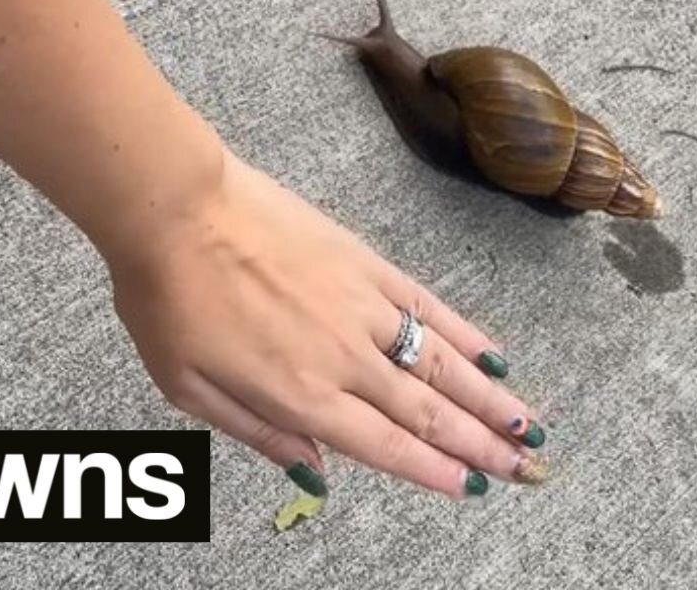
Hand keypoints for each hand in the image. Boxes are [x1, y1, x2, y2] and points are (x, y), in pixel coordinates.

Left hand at [109, 152, 546, 497]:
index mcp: (299, 395)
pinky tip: (494, 356)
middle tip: (526, 468)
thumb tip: (315, 475)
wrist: (177, 208)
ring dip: (489, 399)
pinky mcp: (366, 264)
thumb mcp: (189, 388)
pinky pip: (427, 306)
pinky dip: (465, 334)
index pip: (384, 445)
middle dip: (480, 446)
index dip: (433, 471)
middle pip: (426, 411)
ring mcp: (361, 307)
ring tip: (529, 424)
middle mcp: (343, 357)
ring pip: (440, 363)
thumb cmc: (167, 299)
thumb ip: (260, 435)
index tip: (472, 488)